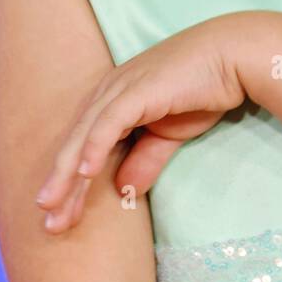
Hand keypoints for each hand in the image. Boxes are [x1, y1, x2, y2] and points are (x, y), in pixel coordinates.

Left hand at [35, 13, 247, 232]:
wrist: (232, 56)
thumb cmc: (202, 89)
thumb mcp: (170, 135)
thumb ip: (146, 159)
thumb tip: (125, 190)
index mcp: (112, 101)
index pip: (83, 148)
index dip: (70, 185)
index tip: (59, 220)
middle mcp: (108, 92)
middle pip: (76, 145)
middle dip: (60, 186)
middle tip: (49, 225)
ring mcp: (120, 88)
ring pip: (85, 136)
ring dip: (67, 174)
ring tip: (53, 207)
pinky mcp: (138, 89)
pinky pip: (110, 122)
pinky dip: (95, 147)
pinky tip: (84, 173)